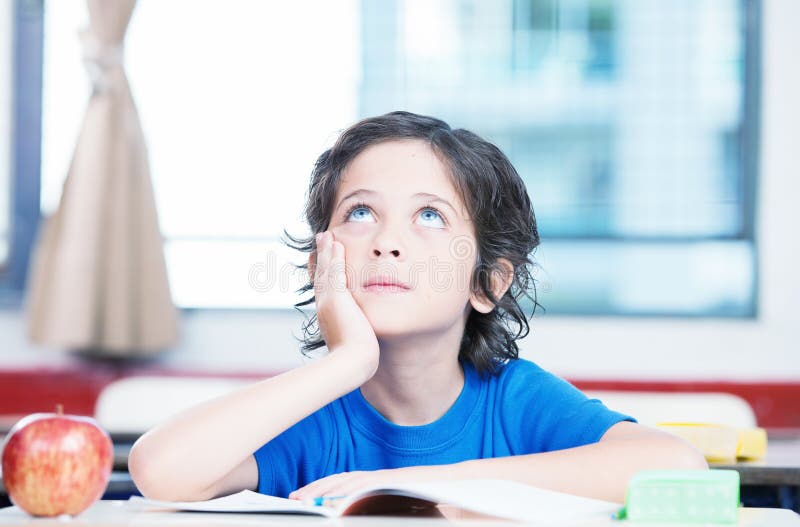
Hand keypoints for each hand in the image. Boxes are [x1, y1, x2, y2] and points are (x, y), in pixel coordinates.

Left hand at [287, 466, 427, 500]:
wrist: (459, 483)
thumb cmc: (435, 497)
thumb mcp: (402, 505)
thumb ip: (380, 506)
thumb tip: (354, 513)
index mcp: (378, 481)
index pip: (344, 482)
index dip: (321, 488)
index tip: (302, 496)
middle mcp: (378, 477)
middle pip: (340, 480)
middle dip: (315, 489)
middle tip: (294, 499)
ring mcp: (386, 478)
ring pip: (349, 483)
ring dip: (325, 491)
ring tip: (305, 501)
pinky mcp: (394, 482)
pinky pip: (366, 488)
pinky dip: (348, 494)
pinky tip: (333, 504)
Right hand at [311, 230, 379, 381]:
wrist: (352, 362)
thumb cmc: (358, 358)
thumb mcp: (356, 343)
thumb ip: (358, 336)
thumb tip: (365, 340)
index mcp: (327, 316)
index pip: (324, 288)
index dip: (324, 273)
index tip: (324, 260)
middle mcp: (324, 306)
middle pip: (321, 275)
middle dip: (322, 257)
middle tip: (321, 240)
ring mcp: (328, 301)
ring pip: (326, 271)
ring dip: (327, 252)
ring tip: (327, 236)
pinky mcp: (336, 298)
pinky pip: (335, 271)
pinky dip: (334, 257)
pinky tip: (336, 243)